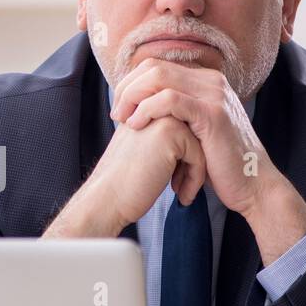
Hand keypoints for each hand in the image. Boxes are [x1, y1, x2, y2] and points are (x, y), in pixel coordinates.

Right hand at [43, 114, 205, 237]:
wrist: (105, 198)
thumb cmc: (122, 183)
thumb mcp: (140, 151)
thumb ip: (160, 138)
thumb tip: (191, 145)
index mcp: (142, 109)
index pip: (182, 129)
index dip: (181, 157)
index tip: (173, 180)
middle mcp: (152, 107)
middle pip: (194, 134)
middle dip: (191, 162)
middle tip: (180, 186)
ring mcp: (162, 116)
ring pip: (200, 144)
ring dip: (195, 172)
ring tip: (181, 191)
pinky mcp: (171, 132)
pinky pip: (200, 155)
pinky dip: (195, 179)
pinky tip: (182, 196)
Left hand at [109, 58, 305, 263]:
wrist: (252, 185)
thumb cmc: (218, 164)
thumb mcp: (192, 132)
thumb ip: (173, 114)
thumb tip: (139, 108)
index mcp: (205, 82)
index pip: (157, 66)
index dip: (131, 83)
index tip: (120, 108)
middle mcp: (211, 81)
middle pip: (154, 66)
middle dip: (127, 87)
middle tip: (117, 114)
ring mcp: (214, 94)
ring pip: (158, 77)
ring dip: (132, 96)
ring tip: (123, 119)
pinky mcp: (212, 113)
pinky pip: (169, 99)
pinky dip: (147, 109)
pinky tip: (136, 125)